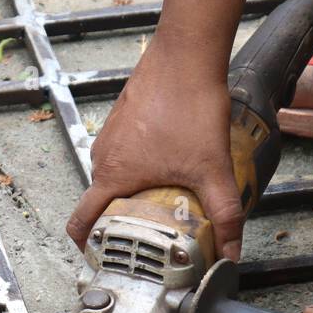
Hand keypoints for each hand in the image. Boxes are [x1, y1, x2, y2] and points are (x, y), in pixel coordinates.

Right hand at [66, 36, 246, 261]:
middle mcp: (103, 157)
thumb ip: (224, 214)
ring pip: (116, 177)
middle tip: (152, 233)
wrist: (187, 53)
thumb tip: (231, 251)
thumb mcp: (211, 169)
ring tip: (166, 199)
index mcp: (112, 176)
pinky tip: (172, 163)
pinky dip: (141, 167)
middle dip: (124, 222)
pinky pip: (125, 154)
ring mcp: (111, 136)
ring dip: (134, 193)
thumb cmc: (188, 104)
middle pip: (103, 203)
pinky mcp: (124, 119)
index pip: (81, 223)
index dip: (88, 247)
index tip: (104, 258)